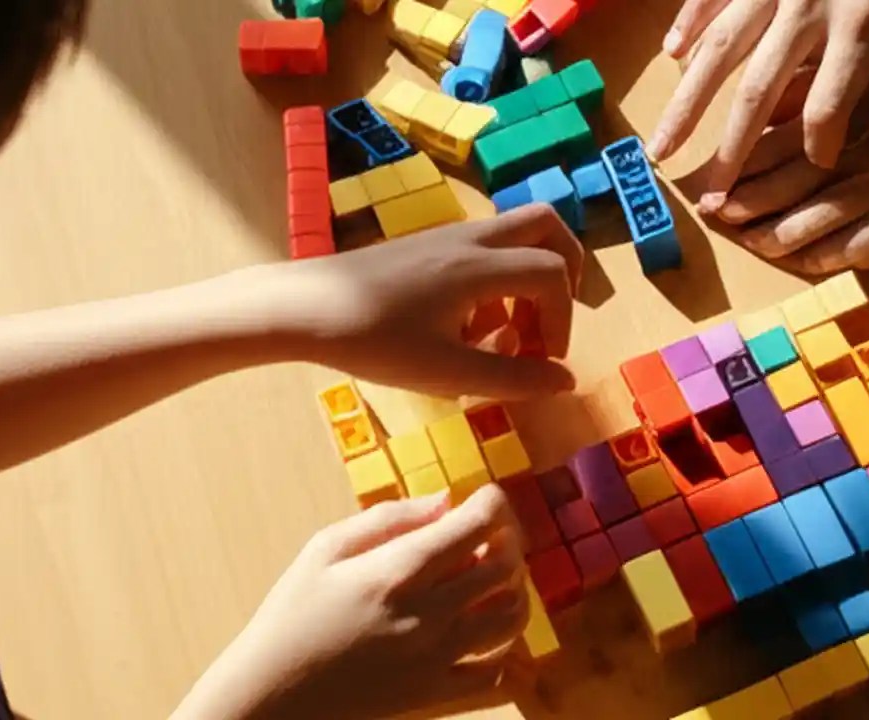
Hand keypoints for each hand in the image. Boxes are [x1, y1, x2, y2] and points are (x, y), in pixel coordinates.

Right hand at [174, 486, 527, 719]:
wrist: (269, 696)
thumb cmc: (290, 614)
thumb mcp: (324, 549)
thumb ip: (389, 518)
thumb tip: (446, 500)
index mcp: (397, 571)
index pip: (479, 524)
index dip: (494, 502)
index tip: (485, 498)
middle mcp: (427, 614)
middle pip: (506, 566)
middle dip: (509, 539)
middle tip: (491, 535)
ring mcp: (437, 659)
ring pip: (513, 617)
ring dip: (515, 589)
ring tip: (493, 579)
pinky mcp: (436, 695)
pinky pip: (498, 674)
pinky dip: (506, 648)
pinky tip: (487, 631)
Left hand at [247, 204, 582, 398]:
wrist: (302, 308)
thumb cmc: (373, 341)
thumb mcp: (448, 373)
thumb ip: (513, 378)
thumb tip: (566, 380)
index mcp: (480, 266)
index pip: (552, 275)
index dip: (562, 319)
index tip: (545, 360)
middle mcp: (471, 239)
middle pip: (547, 227)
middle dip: (565, 271)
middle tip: (551, 319)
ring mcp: (447, 237)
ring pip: (515, 237)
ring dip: (527, 280)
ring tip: (505, 336)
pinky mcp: (427, 246)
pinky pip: (483, 250)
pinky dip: (496, 281)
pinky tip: (466, 329)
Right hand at [650, 0, 868, 209]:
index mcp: (859, 28)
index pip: (827, 107)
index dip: (821, 143)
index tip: (820, 164)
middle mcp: (807, 7)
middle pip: (759, 91)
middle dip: (732, 149)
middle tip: (713, 197)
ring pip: (720, 50)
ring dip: (687, 103)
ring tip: (662, 146)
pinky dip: (689, 21)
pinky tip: (671, 55)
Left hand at [716, 56, 868, 272]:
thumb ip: (834, 92)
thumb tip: (783, 100)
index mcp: (845, 119)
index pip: (770, 145)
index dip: (734, 164)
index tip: (706, 174)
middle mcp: (849, 160)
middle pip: (774, 187)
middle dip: (736, 202)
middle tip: (706, 212)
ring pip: (800, 225)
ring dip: (764, 235)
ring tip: (742, 239)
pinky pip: (840, 252)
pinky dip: (810, 257)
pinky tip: (792, 260)